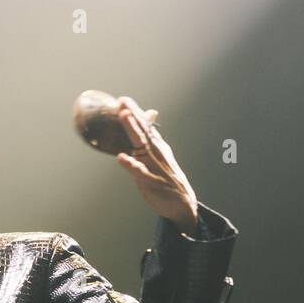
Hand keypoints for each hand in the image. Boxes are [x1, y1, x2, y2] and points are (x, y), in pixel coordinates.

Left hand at [112, 96, 199, 235]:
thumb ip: (151, 133)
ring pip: (142, 145)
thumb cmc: (166, 175)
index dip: (135, 112)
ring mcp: (154, 165)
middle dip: (133, 116)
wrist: (182, 202)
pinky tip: (120, 158)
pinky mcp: (151, 181)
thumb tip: (150, 112)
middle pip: (143, 131)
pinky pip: (139, 172)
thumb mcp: (159, 152)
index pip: (145, 126)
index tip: (124, 99)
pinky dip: (131, 164)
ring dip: (133, 130)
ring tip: (124, 117)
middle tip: (123, 103)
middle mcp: (156, 152)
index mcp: (157, 145)